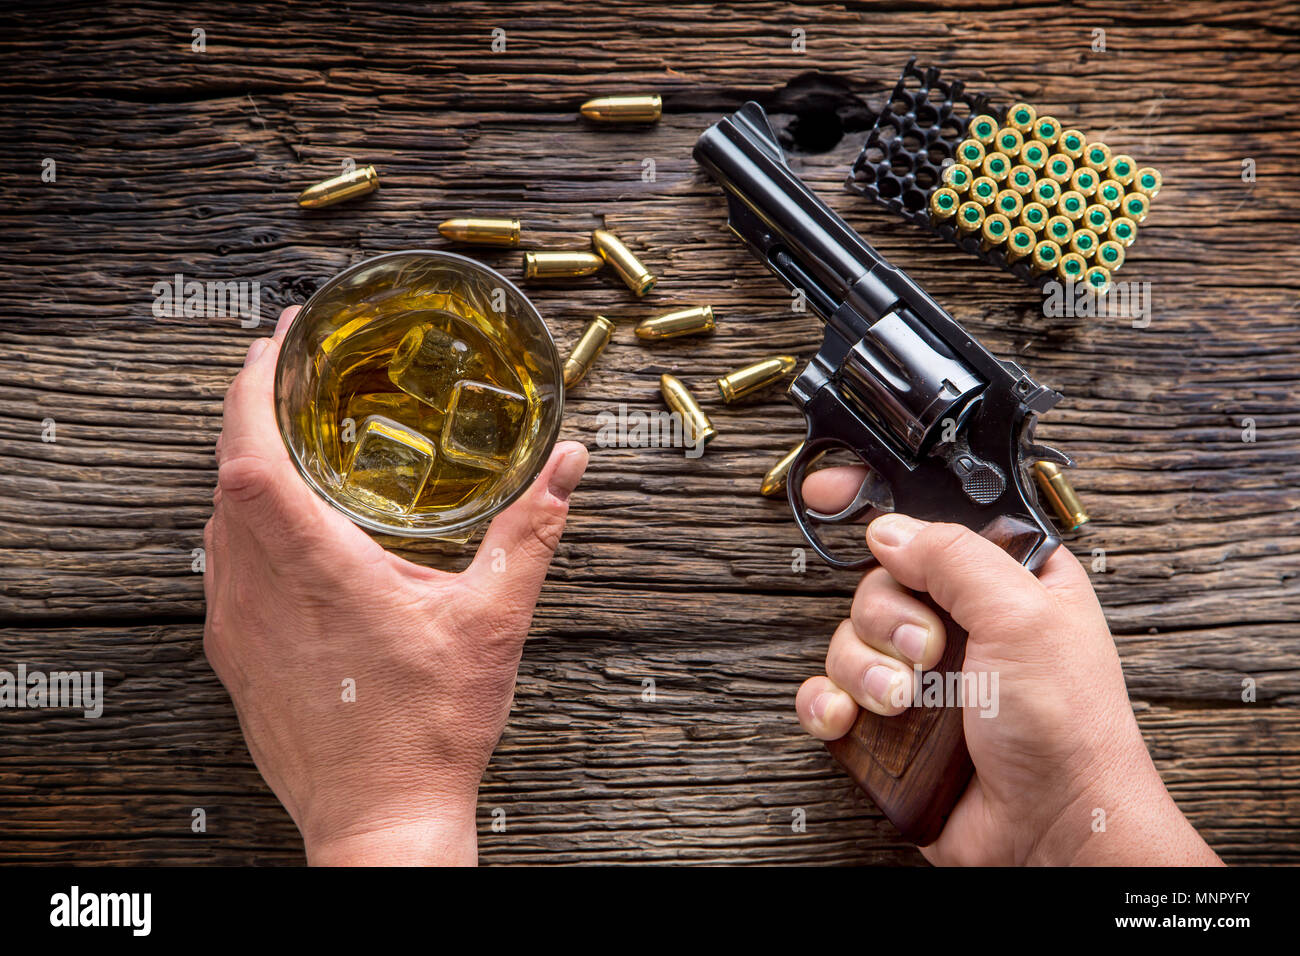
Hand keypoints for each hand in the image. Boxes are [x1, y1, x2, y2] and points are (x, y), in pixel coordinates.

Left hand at [204, 306, 587, 865]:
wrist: (380, 821)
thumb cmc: (427, 730)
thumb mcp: (493, 620)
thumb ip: (532, 531)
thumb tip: (569, 465)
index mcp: (316, 567)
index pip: (250, 452)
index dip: (251, 386)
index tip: (273, 344)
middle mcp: (258, 591)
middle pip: (224, 475)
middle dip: (249, 413)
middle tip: (286, 377)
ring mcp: (235, 629)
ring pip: (215, 523)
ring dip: (243, 471)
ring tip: (288, 446)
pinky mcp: (233, 661)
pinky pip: (220, 570)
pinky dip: (242, 528)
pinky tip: (285, 537)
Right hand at [794, 467, 1220, 865]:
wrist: (1049, 830)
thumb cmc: (1069, 730)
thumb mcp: (1025, 617)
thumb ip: (956, 558)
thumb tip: (891, 530)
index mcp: (1005, 580)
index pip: (935, 519)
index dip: (880, 501)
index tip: (829, 489)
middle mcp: (961, 622)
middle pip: (879, 582)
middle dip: (888, 619)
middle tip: (928, 653)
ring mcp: (922, 675)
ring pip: (849, 638)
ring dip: (865, 669)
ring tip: (903, 702)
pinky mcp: (890, 722)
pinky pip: (829, 692)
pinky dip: (829, 703)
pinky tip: (850, 717)